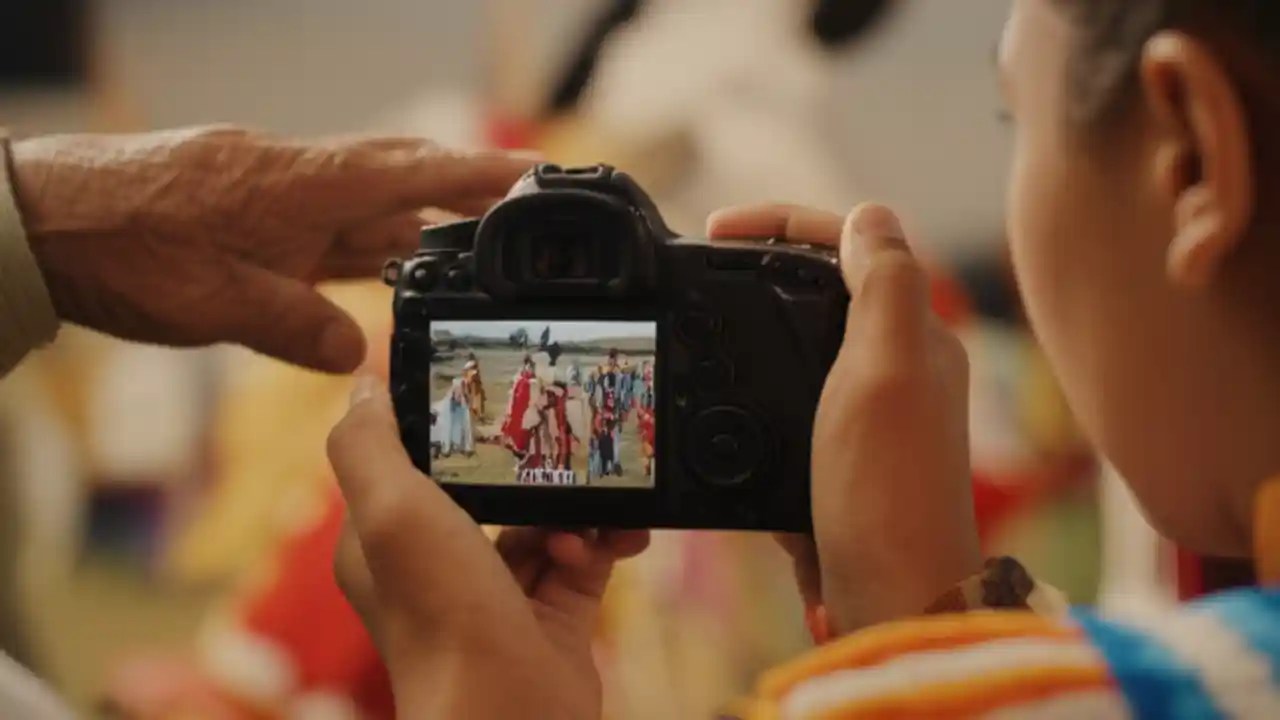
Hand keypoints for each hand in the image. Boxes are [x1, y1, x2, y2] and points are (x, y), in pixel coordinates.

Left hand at [10, 126, 532, 371]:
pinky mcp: (249, 212)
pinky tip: (378, 272)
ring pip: (362, 205)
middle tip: (518, 217)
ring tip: (466, 257)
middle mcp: (296, 178)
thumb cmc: (121, 250)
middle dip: (462, 194)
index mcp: (300, 186)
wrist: (41, 219)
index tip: (535, 175)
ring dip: (412, 225)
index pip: (411, 172)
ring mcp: (272, 192)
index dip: (479, 172)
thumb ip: (295, 326)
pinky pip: (325, 224)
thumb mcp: (216, 303)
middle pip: (399, 177)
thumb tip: (354, 352)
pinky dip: (360, 245)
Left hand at [330, 376, 647, 718]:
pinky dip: (606, 540)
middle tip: (566, 429)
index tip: (489, 385)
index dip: (445, 423)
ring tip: (597, 508)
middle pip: (486, 484)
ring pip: (543, 517)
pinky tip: (618, 538)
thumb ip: (370, 444)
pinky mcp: (553, 612)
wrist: (514, 716)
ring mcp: (499, 590)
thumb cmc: (442, 615)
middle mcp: (438, 563)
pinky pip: (585, 555)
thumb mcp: (391, 513)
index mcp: (385, 538)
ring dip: (576, 505)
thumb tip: (365, 384)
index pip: (409, 459)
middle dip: (529, 460)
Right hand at [708, 203, 980, 634]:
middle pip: (823, 284)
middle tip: (701, 267)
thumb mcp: (887, 368)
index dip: (783, 222)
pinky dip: (751, 385)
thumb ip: (884, 283)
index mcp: (913, 332)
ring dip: (753, 319)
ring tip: (701, 318)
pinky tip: (718, 394)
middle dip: (763, 262)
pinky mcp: (834, 454)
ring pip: (801, 339)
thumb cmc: (886, 487)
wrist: (887, 597)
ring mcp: (864, 411)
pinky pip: (787, 399)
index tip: (717, 230)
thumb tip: (868, 216)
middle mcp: (895, 364)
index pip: (852, 241)